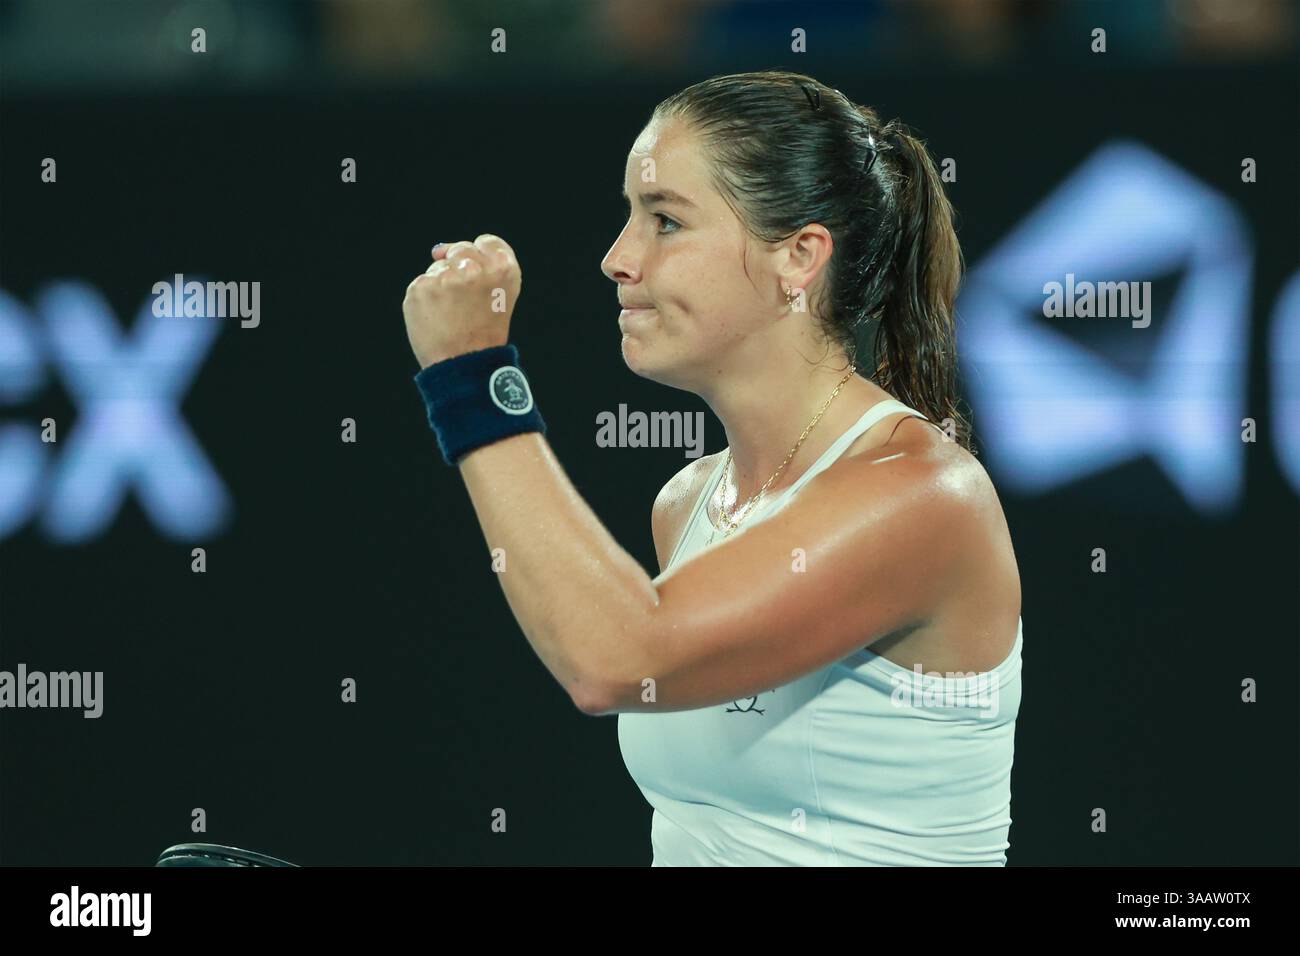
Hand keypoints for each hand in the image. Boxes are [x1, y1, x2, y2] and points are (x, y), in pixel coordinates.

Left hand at [402, 234, 520, 367]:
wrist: (464, 365)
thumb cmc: (484, 332)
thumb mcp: (500, 296)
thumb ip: (484, 266)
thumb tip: (438, 249)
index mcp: (502, 269)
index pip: (488, 242)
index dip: (482, 258)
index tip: (479, 279)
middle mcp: (474, 268)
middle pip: (460, 249)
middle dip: (459, 270)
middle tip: (464, 302)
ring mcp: (445, 277)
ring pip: (438, 268)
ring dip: (442, 287)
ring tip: (451, 315)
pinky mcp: (421, 287)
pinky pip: (422, 284)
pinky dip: (426, 300)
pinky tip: (436, 318)